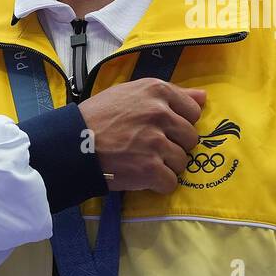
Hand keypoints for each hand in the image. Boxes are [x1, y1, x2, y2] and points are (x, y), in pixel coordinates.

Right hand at [77, 81, 206, 193]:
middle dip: (174, 146)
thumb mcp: (132, 93)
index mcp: (157, 91)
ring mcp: (156, 142)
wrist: (72, 142)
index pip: (193, 111)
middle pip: (191, 138)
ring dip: (166, 166)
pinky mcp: (150, 168)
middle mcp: (160, 113)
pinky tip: (142, 176)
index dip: (178, 123)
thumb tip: (203, 97)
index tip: (161, 128)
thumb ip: (171, 94)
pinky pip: (171, 182)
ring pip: (182, 162)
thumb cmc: (99, 116)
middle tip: (150, 147)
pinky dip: (158, 184)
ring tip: (143, 161)